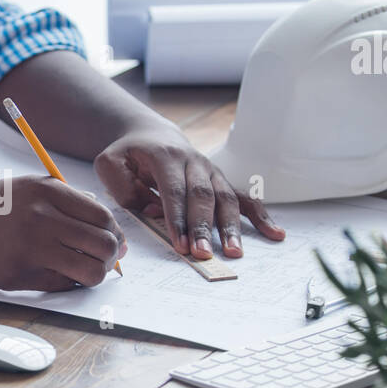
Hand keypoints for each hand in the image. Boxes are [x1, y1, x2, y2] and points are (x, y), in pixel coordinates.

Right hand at [0, 176, 126, 290]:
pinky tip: (58, 275)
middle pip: (103, 244)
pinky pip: (63, 285)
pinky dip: (68, 283)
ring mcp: (31, 249)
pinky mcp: (20, 276)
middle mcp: (42, 218)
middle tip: (105, 259)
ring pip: (90, 270)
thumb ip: (62, 201)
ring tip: (86, 271)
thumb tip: (103, 224)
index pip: (102, 215)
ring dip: (95, 274)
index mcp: (45, 191)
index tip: (111, 239)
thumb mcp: (22, 188)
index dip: (113, 231)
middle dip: (111, 255)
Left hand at [93, 125, 285, 258]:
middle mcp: (194, 161)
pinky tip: (275, 234)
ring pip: (226, 198)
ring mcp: (211, 171)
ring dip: (230, 227)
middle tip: (203, 253)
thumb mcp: (111, 164)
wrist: (150, 134)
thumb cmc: (128, 155)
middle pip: (203, 196)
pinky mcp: (221, 181)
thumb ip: (125, 188)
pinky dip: (261, 216)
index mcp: (166, 156)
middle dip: (204, 227)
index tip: (180, 244)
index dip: (178, 218)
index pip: (174, 190)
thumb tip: (155, 212)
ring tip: (234, 252)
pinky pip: (244, 197)